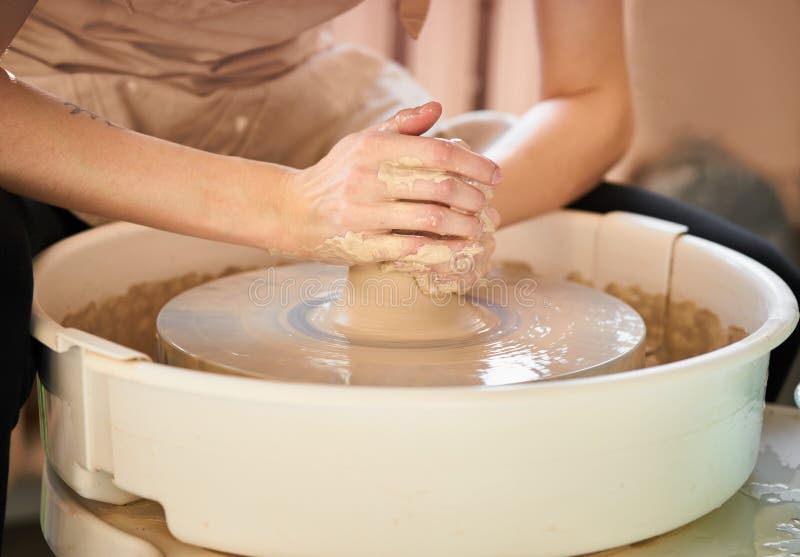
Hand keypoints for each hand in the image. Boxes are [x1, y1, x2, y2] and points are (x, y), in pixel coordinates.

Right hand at [274, 102, 501, 269]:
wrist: (292, 212)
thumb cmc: (336, 174)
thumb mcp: (362, 142)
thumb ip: (402, 125)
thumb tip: (439, 106)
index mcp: (372, 149)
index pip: (437, 151)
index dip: (473, 163)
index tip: (495, 174)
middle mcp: (368, 179)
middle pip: (440, 186)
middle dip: (473, 197)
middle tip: (487, 205)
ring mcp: (363, 214)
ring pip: (431, 219)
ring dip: (463, 225)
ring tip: (476, 227)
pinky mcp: (360, 244)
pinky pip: (410, 248)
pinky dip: (438, 249)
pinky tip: (454, 249)